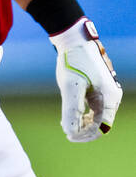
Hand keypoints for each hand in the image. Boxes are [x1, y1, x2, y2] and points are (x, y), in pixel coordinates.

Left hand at [50, 18, 122, 142]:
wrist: (74, 40)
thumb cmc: (74, 62)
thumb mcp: (70, 88)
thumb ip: (71, 111)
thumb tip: (70, 132)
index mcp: (109, 97)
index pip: (101, 127)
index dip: (85, 135)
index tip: (68, 135)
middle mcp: (111, 96)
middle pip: (100, 123)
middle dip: (83, 129)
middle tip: (65, 131)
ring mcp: (106, 92)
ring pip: (96, 116)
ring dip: (82, 122)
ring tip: (64, 123)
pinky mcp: (99, 88)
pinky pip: (94, 107)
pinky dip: (82, 113)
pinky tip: (69, 114)